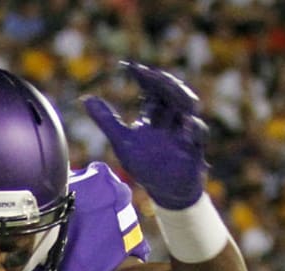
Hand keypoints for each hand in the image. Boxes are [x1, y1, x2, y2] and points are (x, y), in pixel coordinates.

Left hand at [83, 61, 207, 208]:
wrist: (166, 190)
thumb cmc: (146, 164)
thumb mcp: (122, 141)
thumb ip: (106, 119)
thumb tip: (85, 98)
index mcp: (156, 114)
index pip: (152, 89)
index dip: (143, 77)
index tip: (129, 66)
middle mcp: (172, 118)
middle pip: (172, 92)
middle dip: (160, 81)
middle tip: (145, 72)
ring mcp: (186, 131)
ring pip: (189, 107)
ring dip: (178, 96)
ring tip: (166, 87)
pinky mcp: (196, 148)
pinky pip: (200, 135)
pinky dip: (193, 129)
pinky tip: (185, 124)